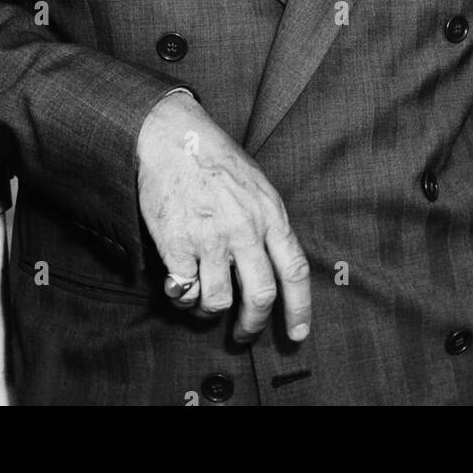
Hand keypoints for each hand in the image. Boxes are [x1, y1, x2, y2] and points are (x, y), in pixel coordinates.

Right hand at [136, 93, 311, 345]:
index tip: (298, 334)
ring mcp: (211, 239)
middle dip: (253, 325)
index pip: (294, 270)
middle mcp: (244, 229)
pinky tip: (180, 286)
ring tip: (203, 304)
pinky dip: (182, 298)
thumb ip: (266, 223)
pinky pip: (184, 291)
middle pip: (260, 296)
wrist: (172, 137)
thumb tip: (272, 265)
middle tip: (243, 335)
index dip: (299, 308)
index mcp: (270, 213)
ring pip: (218, 301)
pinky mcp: (177, 245)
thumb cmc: (215, 158)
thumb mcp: (257, 184)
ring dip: (210, 312)